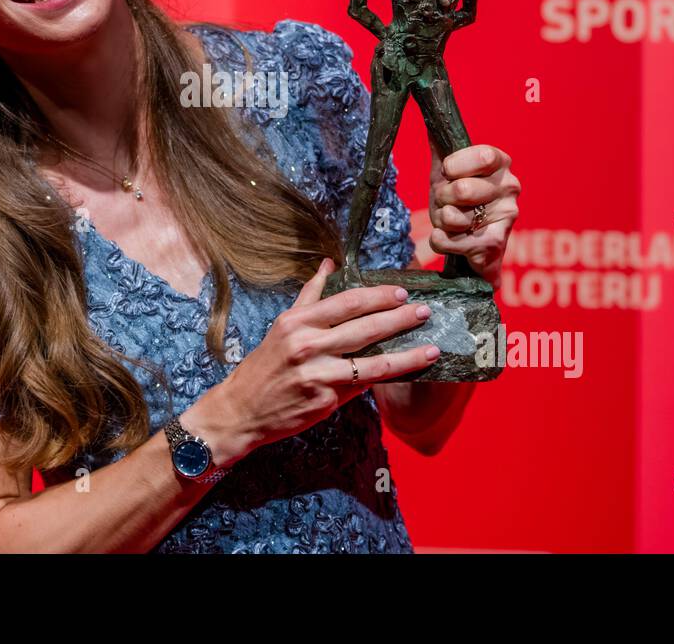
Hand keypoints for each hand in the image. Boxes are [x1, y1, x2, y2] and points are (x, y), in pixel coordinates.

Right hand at [191, 259, 439, 466]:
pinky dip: (386, 379)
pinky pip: (363, 386)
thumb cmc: (265, 365)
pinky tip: (407, 373)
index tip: (400, 292)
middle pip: (364, 328)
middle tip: (424, 311)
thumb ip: (310, 296)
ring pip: (373, 362)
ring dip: (407, 355)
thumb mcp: (283, 326)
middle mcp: (307, 345)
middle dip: (399, 318)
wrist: (242, 410)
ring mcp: (318, 374)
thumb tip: (329, 264)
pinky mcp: (325, 400)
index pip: (346, 302)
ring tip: (432, 347)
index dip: (377, 296)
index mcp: (297, 322)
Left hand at [429, 144, 519, 286]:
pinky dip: (439, 240)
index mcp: (501, 163)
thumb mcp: (447, 172)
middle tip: (448, 201)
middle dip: (443, 197)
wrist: (472, 244)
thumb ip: (440, 147)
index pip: (483, 155)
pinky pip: (447, 240)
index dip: (456, 164)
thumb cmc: (461, 201)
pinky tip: (449, 238)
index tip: (447, 171)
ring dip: (441, 219)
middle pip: (462, 189)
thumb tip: (432, 121)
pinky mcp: (495, 244)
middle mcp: (510, 187)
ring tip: (452, 220)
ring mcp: (507, 216)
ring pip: (452, 217)